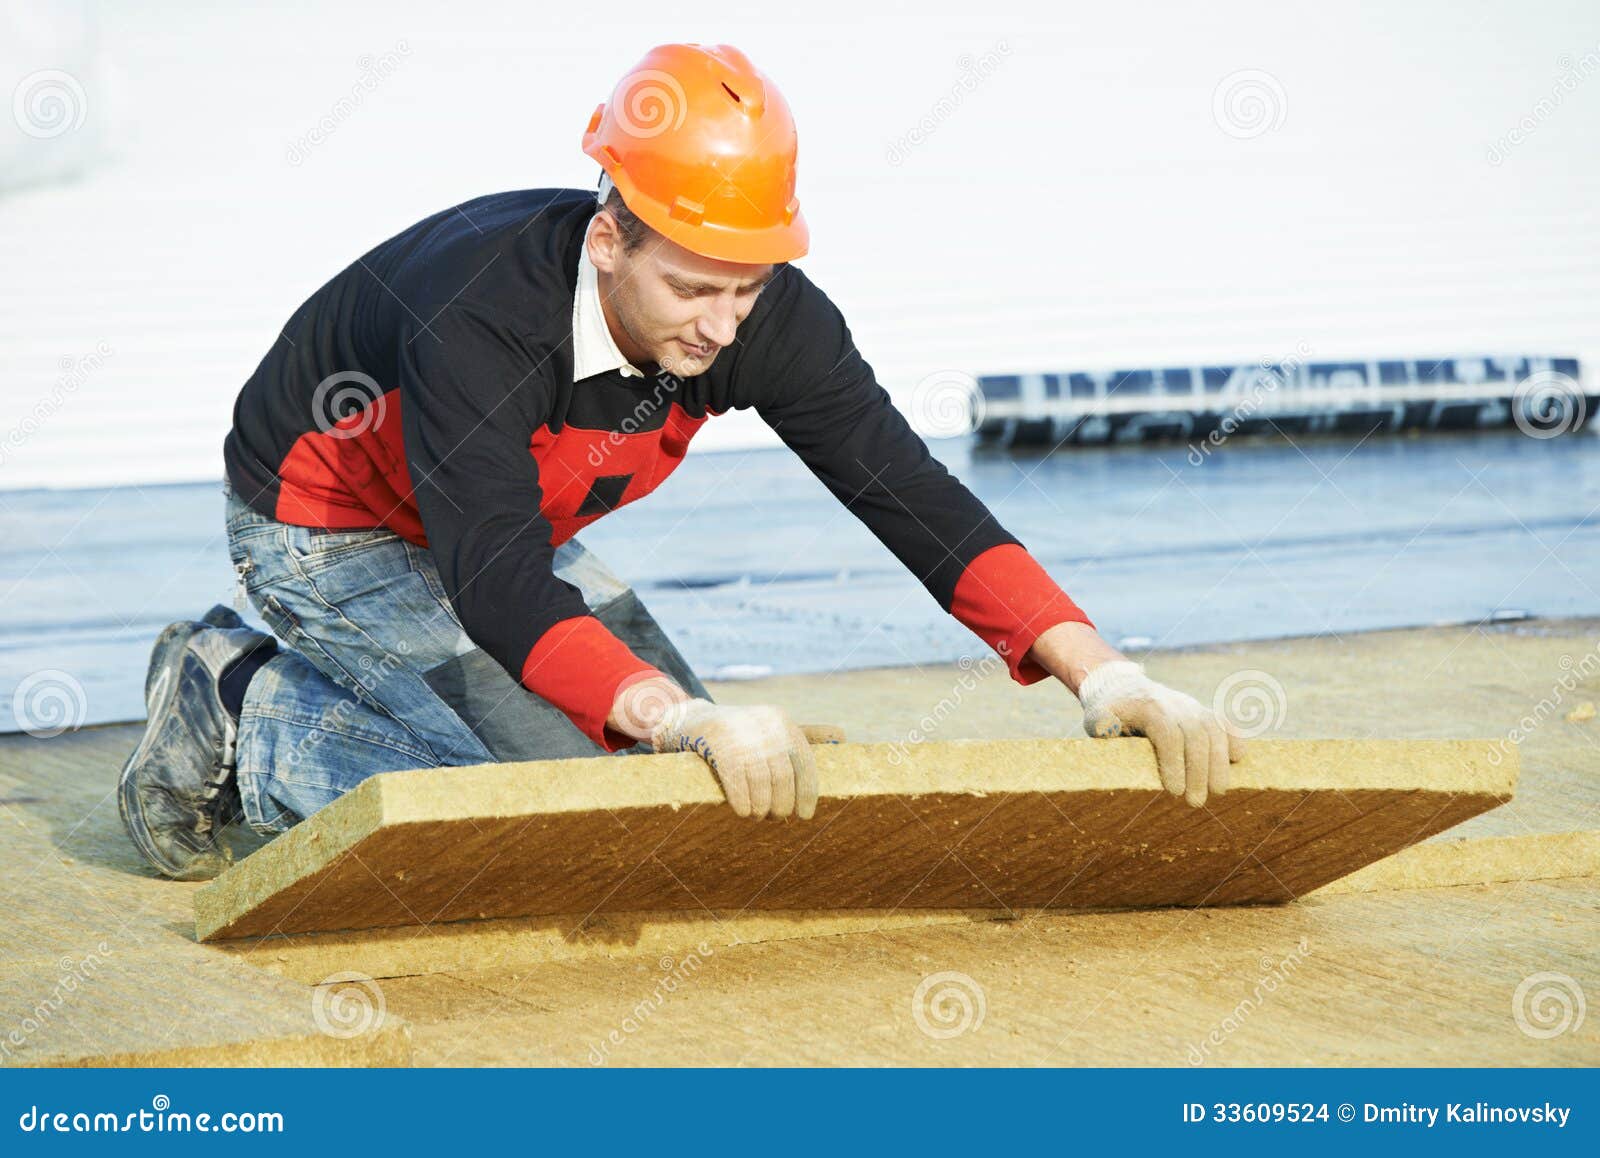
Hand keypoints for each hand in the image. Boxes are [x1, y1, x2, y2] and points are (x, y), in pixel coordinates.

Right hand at [651, 699, 818, 819]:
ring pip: (762, 782)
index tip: (804, 815)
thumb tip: (843, 736)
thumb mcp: (773, 726)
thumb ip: (806, 732)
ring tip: (758, 816)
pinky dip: (743, 802)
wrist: (691, 720)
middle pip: (783, 777)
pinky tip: (744, 812)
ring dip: (762, 808)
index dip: (808, 792)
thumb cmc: (740, 731)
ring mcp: (741, 734)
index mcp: (783, 721)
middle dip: (782, 804)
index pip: (805, 762)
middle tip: (776, 817)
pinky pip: (737, 782)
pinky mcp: (718, 745)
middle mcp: (766, 724)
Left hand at [1076, 660, 1243, 806]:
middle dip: (1199, 770)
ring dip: (1219, 761)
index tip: (1175, 791)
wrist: (1122, 686)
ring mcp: (1190, 705)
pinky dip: (1234, 738)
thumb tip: (1107, 730)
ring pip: (1214, 729)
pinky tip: (1238, 759)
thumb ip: (1102, 725)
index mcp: (1148, 706)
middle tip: (1197, 802)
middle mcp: (1174, 703)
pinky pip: (1223, 721)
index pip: (1167, 733)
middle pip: (1195, 734)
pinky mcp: (1201, 711)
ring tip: (1219, 790)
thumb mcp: (1097, 717)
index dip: (1174, 763)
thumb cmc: (1108, 710)